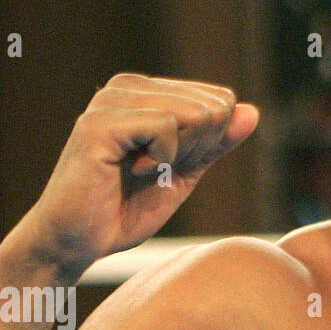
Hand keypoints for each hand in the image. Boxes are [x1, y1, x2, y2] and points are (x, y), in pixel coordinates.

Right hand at [3, 74, 258, 280]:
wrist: (78, 242)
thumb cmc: (123, 211)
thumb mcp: (183, 174)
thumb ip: (215, 143)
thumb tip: (253, 112)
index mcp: (145, 93)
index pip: (218, 100)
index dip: (212, 142)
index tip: (175, 165)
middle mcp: (126, 87)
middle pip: (211, 104)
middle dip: (199, 149)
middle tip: (158, 172)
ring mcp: (110, 101)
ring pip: (192, 112)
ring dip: (181, 155)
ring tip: (143, 172)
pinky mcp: (100, 122)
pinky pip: (165, 125)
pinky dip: (162, 158)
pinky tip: (132, 170)